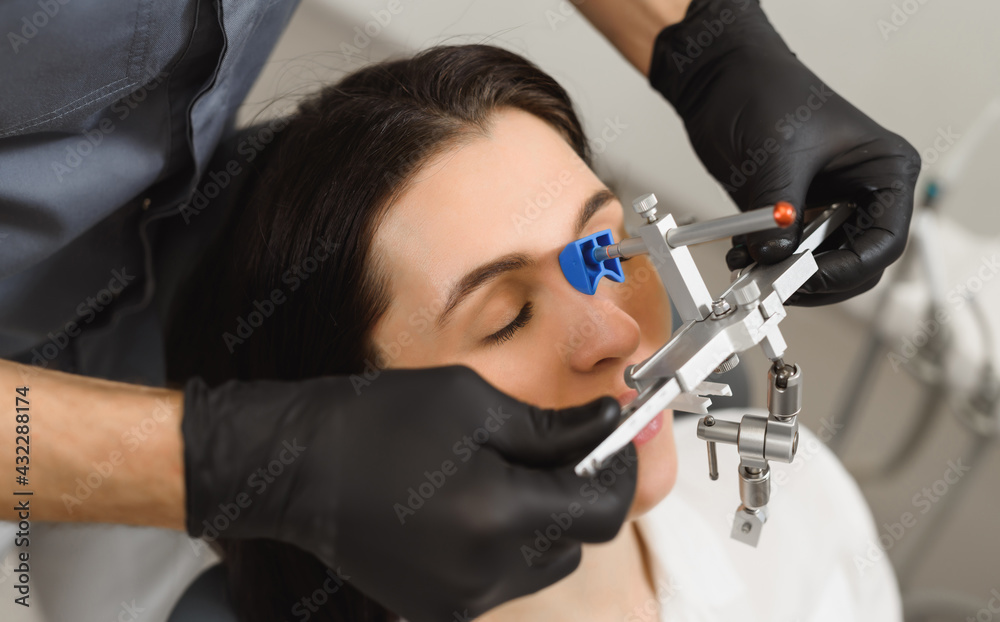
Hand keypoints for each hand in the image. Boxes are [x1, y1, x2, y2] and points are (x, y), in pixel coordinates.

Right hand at [182, 365, 635, 620]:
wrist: (295, 465)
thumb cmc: (373, 423)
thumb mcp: (474, 404)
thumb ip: (551, 427)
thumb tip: (603, 427)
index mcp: (498, 518)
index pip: (601, 510)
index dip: (616, 470)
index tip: (612, 441)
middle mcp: (483, 574)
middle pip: (577, 542)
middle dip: (579, 492)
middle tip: (558, 446)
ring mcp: (458, 599)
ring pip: (543, 564)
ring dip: (546, 520)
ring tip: (507, 472)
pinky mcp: (438, 606)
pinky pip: (502, 579)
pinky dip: (508, 543)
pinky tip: (476, 502)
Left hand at [648, 0, 920, 304]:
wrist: (722, 79)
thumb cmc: (764, 92)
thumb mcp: (776, 156)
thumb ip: (777, 211)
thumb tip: (774, 256)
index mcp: (885, 169)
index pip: (884, 240)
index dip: (849, 268)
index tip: (808, 277)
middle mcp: (864, 193)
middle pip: (856, 262)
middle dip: (816, 277)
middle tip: (776, 281)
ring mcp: (828, 207)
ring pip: (821, 265)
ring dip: (786, 274)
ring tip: (752, 266)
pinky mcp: (793, 215)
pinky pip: (789, 254)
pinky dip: (767, 262)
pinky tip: (742, 255)